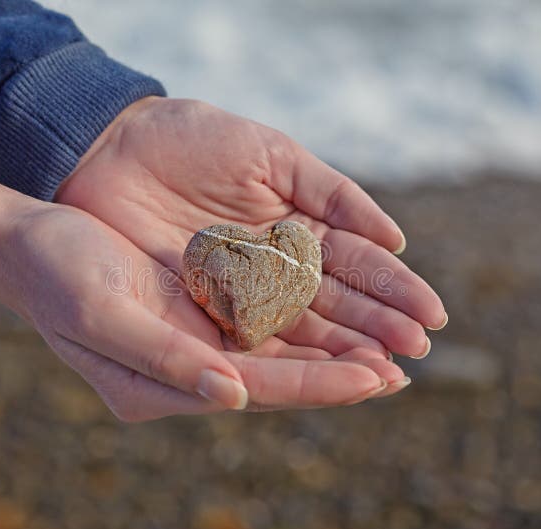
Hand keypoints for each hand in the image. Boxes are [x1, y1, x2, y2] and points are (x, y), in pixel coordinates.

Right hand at [0, 154, 408, 421]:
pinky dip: (304, 311)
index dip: (319, 385)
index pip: (260, 389)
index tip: (375, 379)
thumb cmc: (58, 277)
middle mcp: (192, 366)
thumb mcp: (103, 315)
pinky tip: (338, 304)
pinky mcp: (202, 301)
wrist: (30, 241)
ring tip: (388, 344)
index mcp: (167, 382)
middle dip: (342, 370)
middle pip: (282, 373)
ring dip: (333, 343)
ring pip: (280, 344)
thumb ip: (166, 359)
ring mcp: (199, 334)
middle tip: (403, 367)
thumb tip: (234, 395)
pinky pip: (264, 311)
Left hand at [56, 97, 447, 362]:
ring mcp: (242, 296)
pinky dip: (288, 361)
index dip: (395, 291)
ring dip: (343, 355)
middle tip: (415, 353)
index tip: (431, 316)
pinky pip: (251, 342)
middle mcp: (277, 270)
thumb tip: (396, 240)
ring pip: (301, 333)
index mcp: (299, 228)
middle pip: (337, 308)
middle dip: (378, 330)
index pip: (358, 266)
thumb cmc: (191, 139)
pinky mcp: (203, 316)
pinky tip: (323, 377)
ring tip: (383, 375)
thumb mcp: (271, 154)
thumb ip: (333, 194)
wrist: (110, 148)